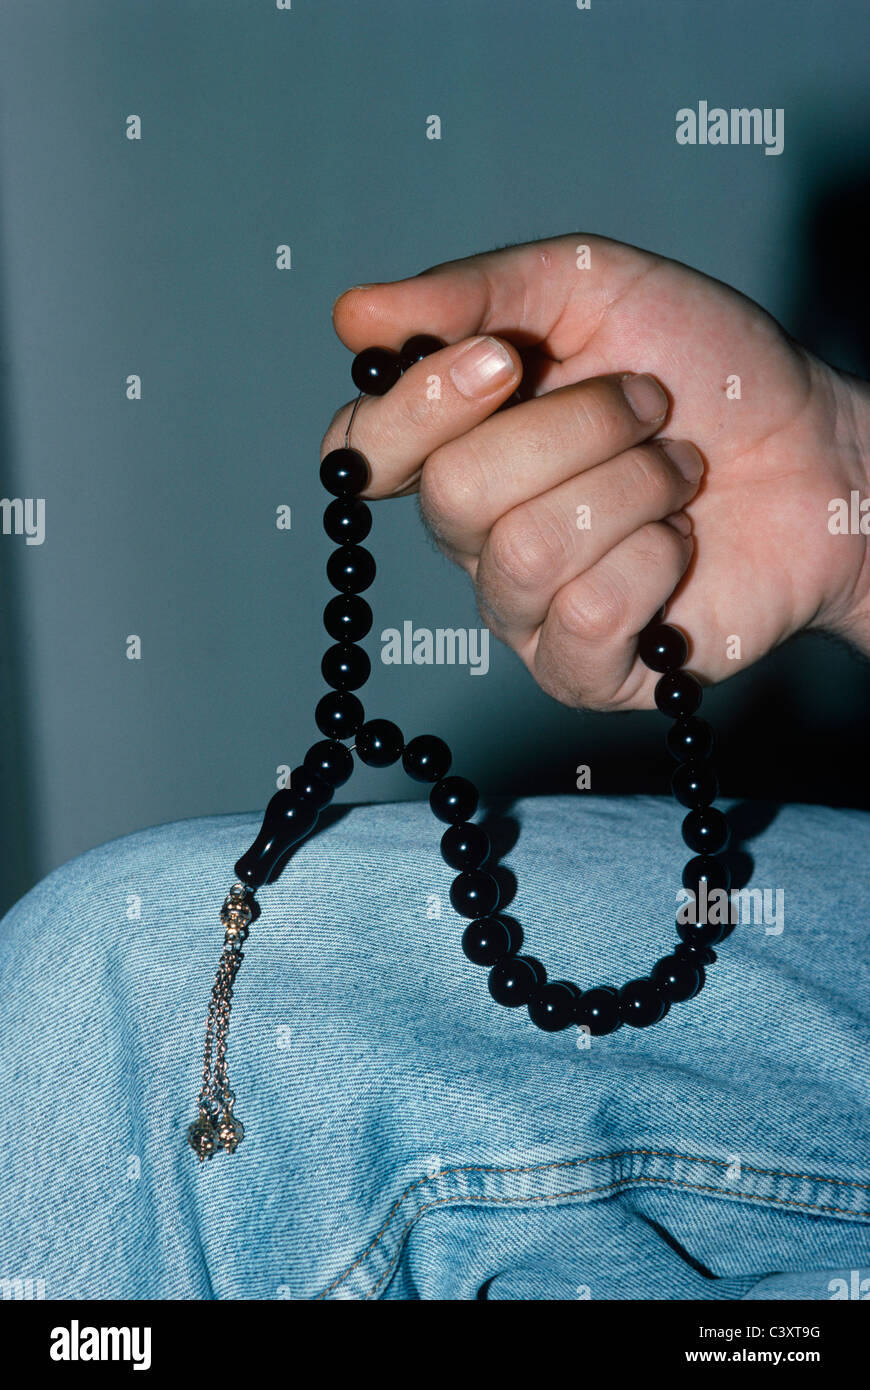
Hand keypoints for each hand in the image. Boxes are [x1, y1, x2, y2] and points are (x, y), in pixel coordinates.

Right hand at [324, 234, 869, 709]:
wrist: (821, 450)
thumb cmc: (706, 369)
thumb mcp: (592, 285)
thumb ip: (474, 290)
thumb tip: (353, 315)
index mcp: (459, 444)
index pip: (364, 451)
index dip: (416, 408)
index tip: (503, 360)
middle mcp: (475, 534)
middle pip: (454, 495)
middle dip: (578, 431)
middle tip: (648, 404)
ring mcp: (524, 610)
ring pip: (526, 553)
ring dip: (631, 489)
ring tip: (680, 472)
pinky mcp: (582, 671)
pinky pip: (584, 620)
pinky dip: (653, 561)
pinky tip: (679, 545)